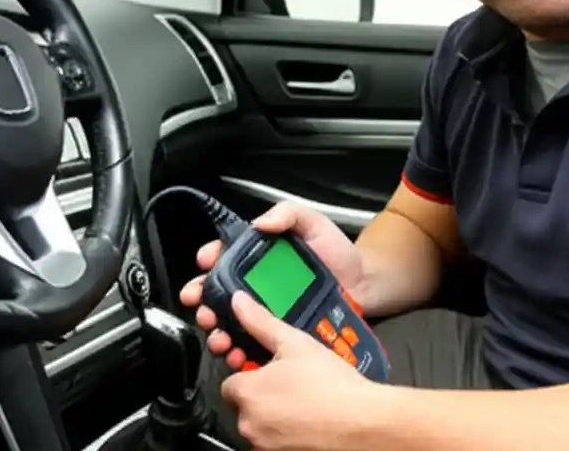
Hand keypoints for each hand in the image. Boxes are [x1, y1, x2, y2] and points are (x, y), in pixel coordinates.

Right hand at [178, 201, 365, 369]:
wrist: (364, 285)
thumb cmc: (337, 251)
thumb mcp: (312, 222)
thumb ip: (287, 214)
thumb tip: (261, 224)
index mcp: (257, 257)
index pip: (223, 256)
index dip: (209, 259)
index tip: (204, 263)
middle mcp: (255, 285)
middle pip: (217, 294)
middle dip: (203, 302)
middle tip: (203, 309)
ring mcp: (265, 312)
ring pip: (230, 323)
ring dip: (217, 331)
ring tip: (218, 337)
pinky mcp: (278, 335)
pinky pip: (253, 344)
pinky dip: (239, 352)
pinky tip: (236, 354)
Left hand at [219, 290, 377, 449]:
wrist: (363, 423)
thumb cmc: (330, 383)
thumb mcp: (295, 343)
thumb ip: (260, 323)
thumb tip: (239, 302)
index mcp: (246, 393)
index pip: (231, 383)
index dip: (250, 375)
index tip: (271, 372)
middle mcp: (248, 425)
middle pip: (245, 407)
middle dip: (263, 397)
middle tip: (292, 386)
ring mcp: (264, 447)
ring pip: (260, 427)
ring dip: (274, 417)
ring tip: (305, 403)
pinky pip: (275, 445)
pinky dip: (287, 436)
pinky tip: (310, 423)